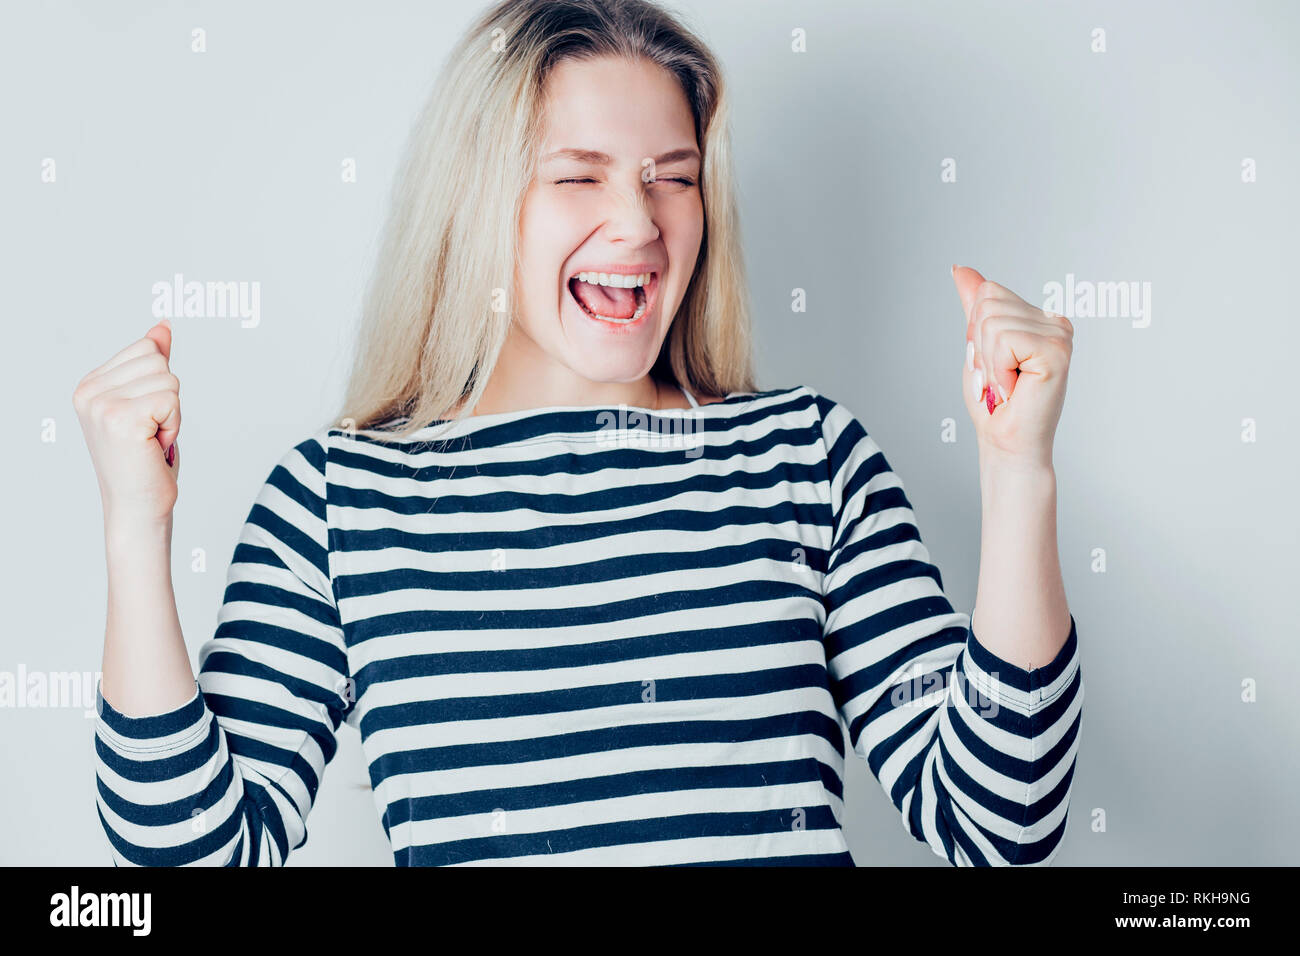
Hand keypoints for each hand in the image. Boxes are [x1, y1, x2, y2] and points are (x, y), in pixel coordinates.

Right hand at [72, 320, 181, 525]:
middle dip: (168, 398)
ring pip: (169, 379)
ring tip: (151, 440)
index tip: (145, 417)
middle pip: (159, 360)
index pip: (146, 348)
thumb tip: (163, 326)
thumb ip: (152, 362)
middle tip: (151, 432)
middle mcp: (89, 392)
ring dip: (172, 413)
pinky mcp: (122, 418)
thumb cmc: (144, 459)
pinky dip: (174, 424)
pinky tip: (155, 446)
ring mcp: (102, 404)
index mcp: (89, 384)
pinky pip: (172, 399)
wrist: (137, 506)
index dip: (159, 385)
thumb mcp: (148, 402)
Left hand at [952, 265, 1073, 469]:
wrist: (1005, 442)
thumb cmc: (993, 403)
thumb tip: (961, 269)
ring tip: (1007, 385)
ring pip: (992, 323)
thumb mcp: (977, 346)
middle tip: (1000, 378)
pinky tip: (1015, 388)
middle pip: (988, 303)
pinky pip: (1003, 341)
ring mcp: (1060, 334)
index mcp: (1038, 317)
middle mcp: (1055, 321)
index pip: (988, 292)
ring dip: (989, 363)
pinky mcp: (1057, 351)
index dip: (975, 332)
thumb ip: (974, 307)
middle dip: (980, 346)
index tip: (992, 363)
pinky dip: (997, 370)